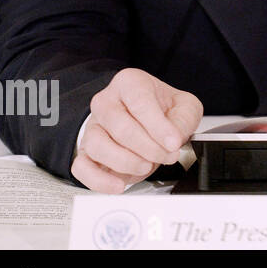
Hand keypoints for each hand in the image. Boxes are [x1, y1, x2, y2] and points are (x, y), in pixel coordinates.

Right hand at [72, 68, 202, 192]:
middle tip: (167, 155)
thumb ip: (183, 119)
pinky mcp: (85, 151)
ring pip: (99, 146)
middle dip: (148, 148)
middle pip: (121, 127)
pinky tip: (119, 184)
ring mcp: (93, 127)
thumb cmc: (163, 109)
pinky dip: (99, 180)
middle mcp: (106, 102)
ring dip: (127, 162)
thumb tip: (173, 138)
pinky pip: (82, 168)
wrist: (146, 119)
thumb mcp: (185, 106)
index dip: (158, 126)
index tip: (173, 143)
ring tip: (147, 165)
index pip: (140, 103)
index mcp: (130, 83)